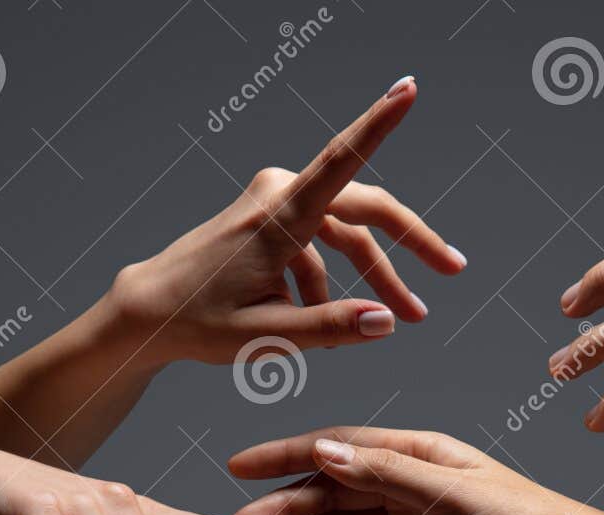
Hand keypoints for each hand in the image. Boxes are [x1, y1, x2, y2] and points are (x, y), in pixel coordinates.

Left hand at [112, 77, 464, 366]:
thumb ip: (332, 327)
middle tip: (453, 270)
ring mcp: (273, 202)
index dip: (378, 124)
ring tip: (401, 319)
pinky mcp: (270, 217)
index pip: (340, 163)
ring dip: (373, 277)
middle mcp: (278, 196)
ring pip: (345, 234)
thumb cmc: (200, 323)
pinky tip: (329, 320)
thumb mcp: (270, 336)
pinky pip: (319, 245)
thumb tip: (387, 322)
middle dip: (410, 245)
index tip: (408, 88)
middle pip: (363, 210)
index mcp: (278, 219)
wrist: (150, 310)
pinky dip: (331, 282)